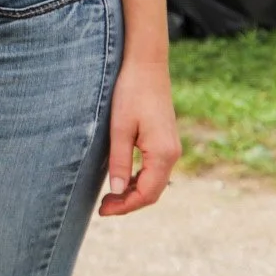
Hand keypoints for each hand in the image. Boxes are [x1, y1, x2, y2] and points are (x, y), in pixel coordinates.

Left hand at [98, 52, 178, 215]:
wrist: (147, 63)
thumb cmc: (131, 92)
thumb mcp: (120, 128)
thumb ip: (120, 161)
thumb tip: (116, 191)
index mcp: (163, 153)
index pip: (146, 194)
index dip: (125, 206)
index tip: (103, 211)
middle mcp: (172, 154)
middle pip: (153, 192)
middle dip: (129, 203)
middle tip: (103, 207)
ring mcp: (171, 146)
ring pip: (155, 181)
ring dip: (134, 192)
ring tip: (109, 196)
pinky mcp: (166, 139)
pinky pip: (155, 169)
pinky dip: (139, 179)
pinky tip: (122, 178)